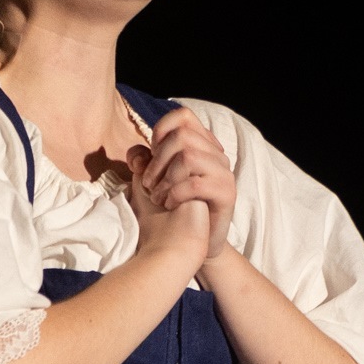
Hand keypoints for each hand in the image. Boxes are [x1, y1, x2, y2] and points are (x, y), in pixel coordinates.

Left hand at [131, 108, 235, 260]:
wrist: (189, 247)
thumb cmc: (170, 211)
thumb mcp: (152, 181)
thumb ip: (143, 161)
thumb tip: (137, 154)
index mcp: (201, 145)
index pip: (183, 117)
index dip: (161, 131)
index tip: (151, 155)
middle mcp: (216, 154)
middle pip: (182, 136)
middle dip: (158, 160)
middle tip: (149, 184)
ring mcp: (223, 172)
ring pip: (188, 157)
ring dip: (165, 178)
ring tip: (158, 197)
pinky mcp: (226, 192)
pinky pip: (195, 183)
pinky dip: (175, 193)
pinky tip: (169, 204)